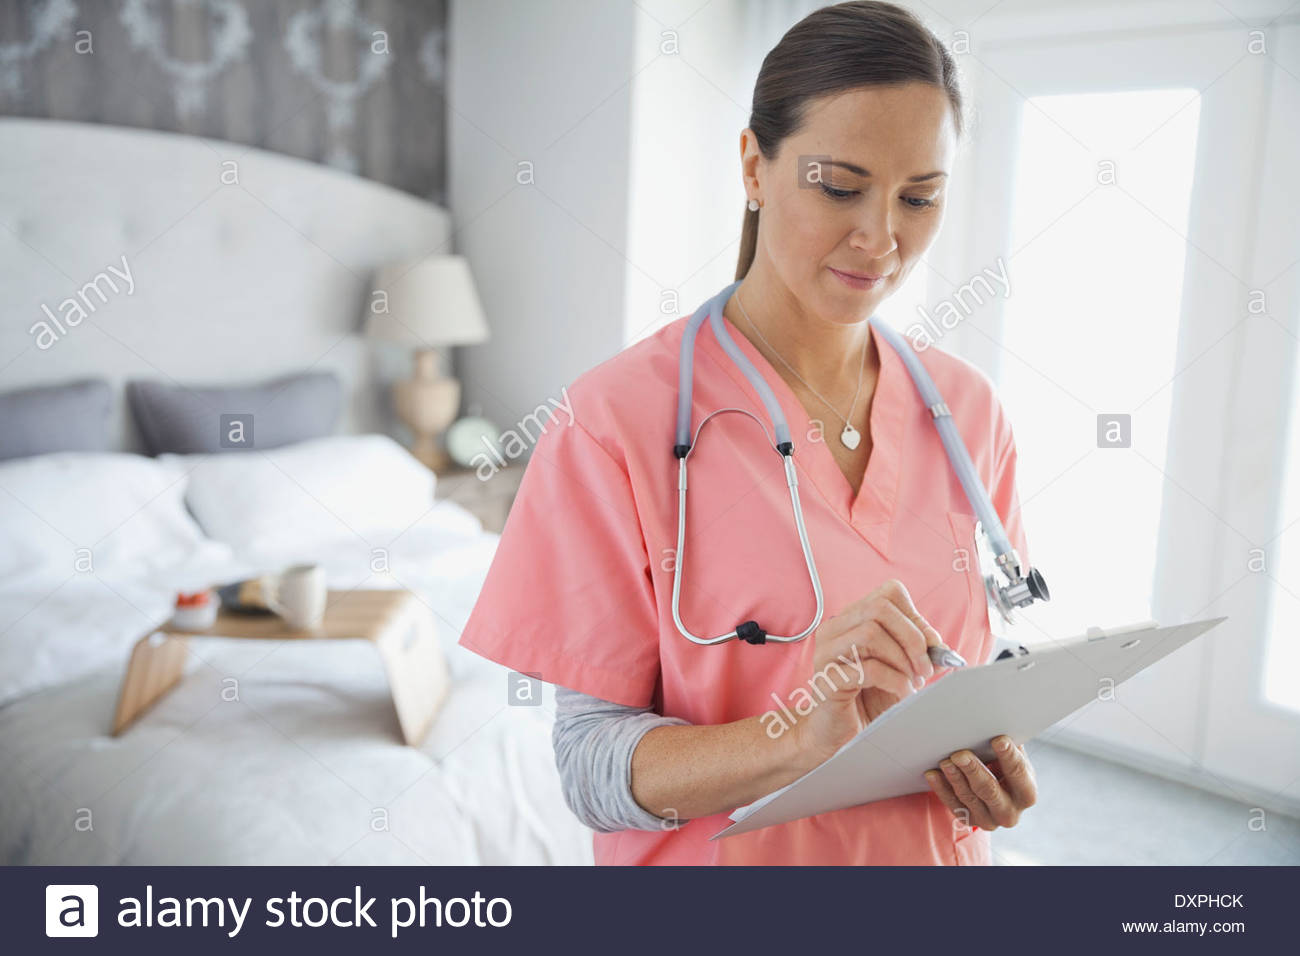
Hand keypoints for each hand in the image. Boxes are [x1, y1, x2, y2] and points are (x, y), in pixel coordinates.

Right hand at [792, 579, 944, 766]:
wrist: (839, 736)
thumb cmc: (868, 700)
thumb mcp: (899, 670)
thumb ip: (918, 653)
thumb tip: (943, 649)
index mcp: (851, 619)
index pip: (888, 594)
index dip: (916, 617)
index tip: (931, 647)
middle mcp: (834, 629)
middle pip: (879, 608)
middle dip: (913, 637)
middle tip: (925, 668)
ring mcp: (826, 652)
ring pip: (870, 633)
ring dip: (902, 660)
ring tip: (911, 682)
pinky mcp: (827, 679)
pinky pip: (867, 668)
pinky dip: (894, 680)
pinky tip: (901, 693)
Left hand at [923, 736, 1037, 830]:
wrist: (996, 791)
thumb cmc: (1004, 767)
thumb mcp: (1012, 759)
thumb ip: (1009, 745)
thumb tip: (998, 720)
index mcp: (1026, 794)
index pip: (1019, 775)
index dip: (1009, 757)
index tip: (999, 740)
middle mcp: (1010, 813)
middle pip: (990, 791)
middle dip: (974, 770)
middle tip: (960, 754)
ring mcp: (988, 820)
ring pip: (969, 798)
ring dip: (955, 778)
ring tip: (946, 761)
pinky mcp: (969, 821)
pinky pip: (952, 804)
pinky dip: (942, 788)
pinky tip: (932, 773)